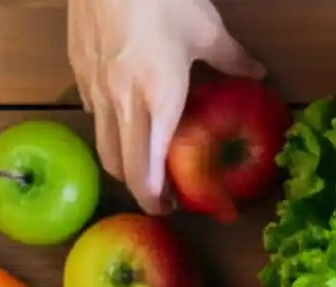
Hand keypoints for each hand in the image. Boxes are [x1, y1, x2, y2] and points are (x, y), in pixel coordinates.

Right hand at [68, 0, 263, 214]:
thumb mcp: (206, 29)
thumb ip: (231, 59)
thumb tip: (257, 74)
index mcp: (157, 100)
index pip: (148, 169)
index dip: (155, 197)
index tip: (170, 208)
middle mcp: (121, 102)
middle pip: (120, 166)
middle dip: (139, 190)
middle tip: (160, 197)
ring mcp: (94, 87)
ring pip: (102, 142)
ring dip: (122, 161)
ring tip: (142, 163)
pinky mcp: (78, 68)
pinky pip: (93, 111)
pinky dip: (110, 126)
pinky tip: (126, 115)